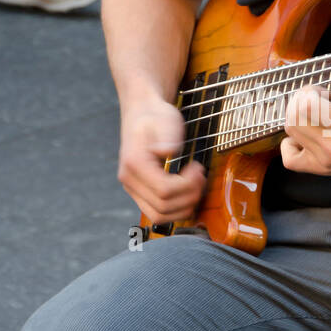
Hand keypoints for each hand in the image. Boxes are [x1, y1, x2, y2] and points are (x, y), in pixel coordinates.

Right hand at [118, 98, 205, 224]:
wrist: (142, 113)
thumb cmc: (156, 117)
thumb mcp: (165, 119)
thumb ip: (167, 136)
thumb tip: (167, 152)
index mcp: (134, 163)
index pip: (164, 190)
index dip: (187, 185)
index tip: (198, 167)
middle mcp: (129, 180)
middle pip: (163, 207)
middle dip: (189, 196)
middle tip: (200, 177)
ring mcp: (133, 189)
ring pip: (160, 216)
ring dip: (184, 206)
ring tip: (195, 185)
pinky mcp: (140, 193)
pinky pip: (158, 213)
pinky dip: (177, 209)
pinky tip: (187, 192)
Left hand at [280, 21, 330, 179]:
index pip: (306, 105)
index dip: (310, 91)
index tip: (325, 90)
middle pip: (293, 118)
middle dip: (302, 102)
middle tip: (320, 99)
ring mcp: (327, 161)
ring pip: (290, 134)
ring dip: (297, 118)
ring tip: (316, 113)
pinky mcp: (323, 170)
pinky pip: (291, 159)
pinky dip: (292, 144)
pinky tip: (305, 134)